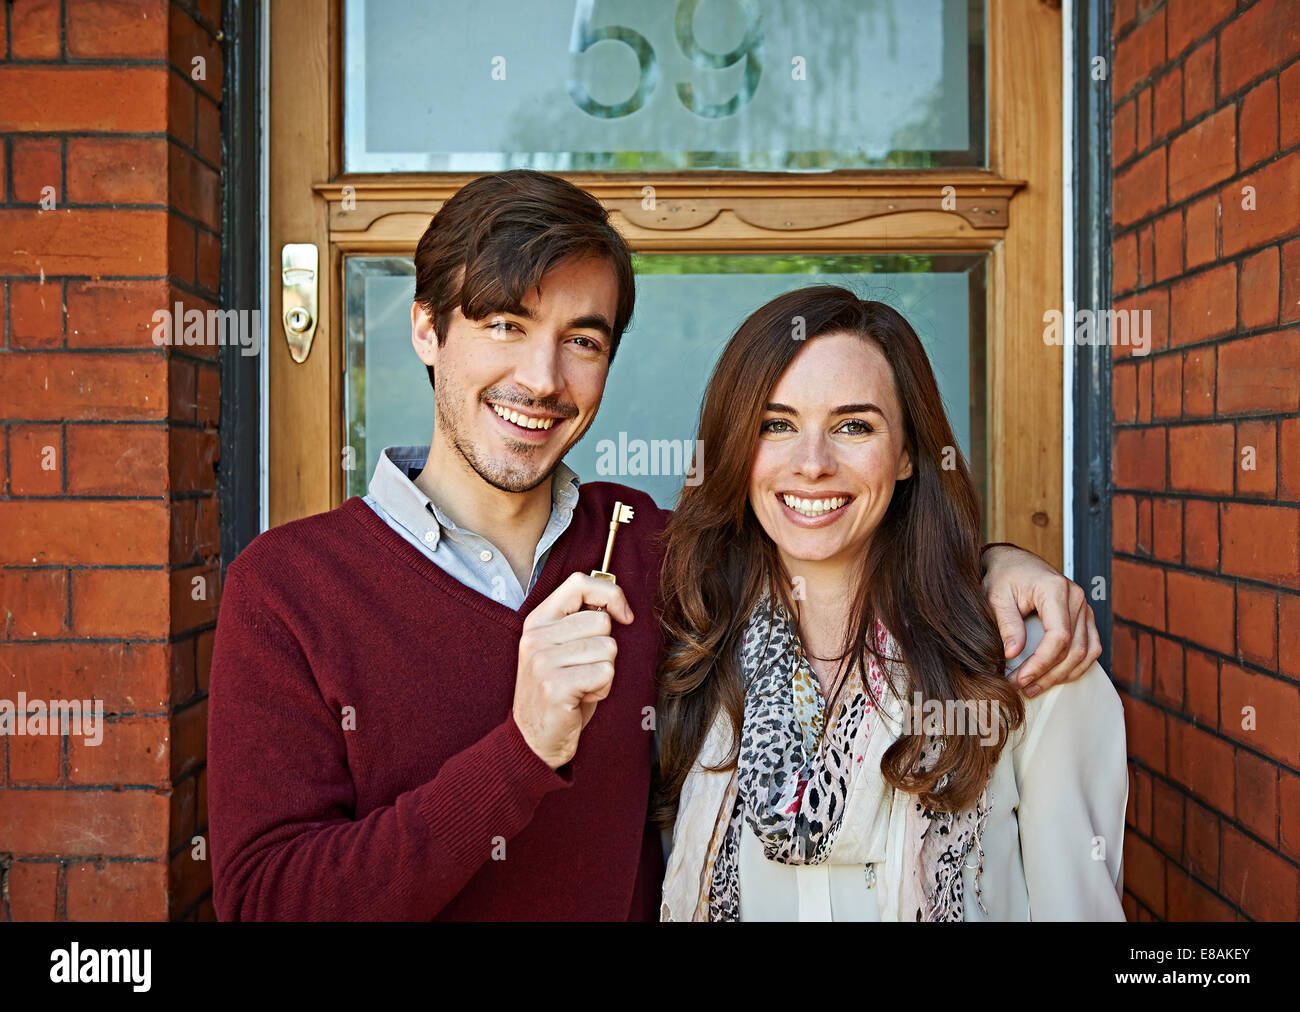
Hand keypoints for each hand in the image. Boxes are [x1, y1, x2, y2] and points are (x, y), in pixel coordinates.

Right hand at [513, 572, 634, 768]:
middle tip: (583, 670)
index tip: (623, 616)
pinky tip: (581, 699)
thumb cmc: (559, 691)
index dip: (610, 593)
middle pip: (601, 621)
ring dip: (604, 672)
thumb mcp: (562, 648)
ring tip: (581, 685)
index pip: (579, 583)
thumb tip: (618, 605)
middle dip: (605, 649)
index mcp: (537, 620)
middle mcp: (536, 637)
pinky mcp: (554, 686)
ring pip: (607, 648)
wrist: (533, 739)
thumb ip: (581, 622)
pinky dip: (602, 689)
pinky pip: (605, 672)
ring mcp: (543, 661)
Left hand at [981, 545, 1099, 696]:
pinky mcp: (1084, 617)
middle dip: (1048, 674)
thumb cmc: (1004, 576)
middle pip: (1074, 648)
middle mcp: (1077, 598)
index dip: (1041, 663)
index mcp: (1056, 589)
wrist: (1013, 561)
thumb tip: (1012, 654)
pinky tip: (1053, 677)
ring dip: (1062, 675)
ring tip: (1034, 687)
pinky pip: (1090, 648)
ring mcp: (1084, 607)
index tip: (1020, 678)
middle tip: (1021, 687)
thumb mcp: (996, 596)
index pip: (1059, 636)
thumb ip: (1007, 624)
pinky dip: (1075, 666)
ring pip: (1086, 652)